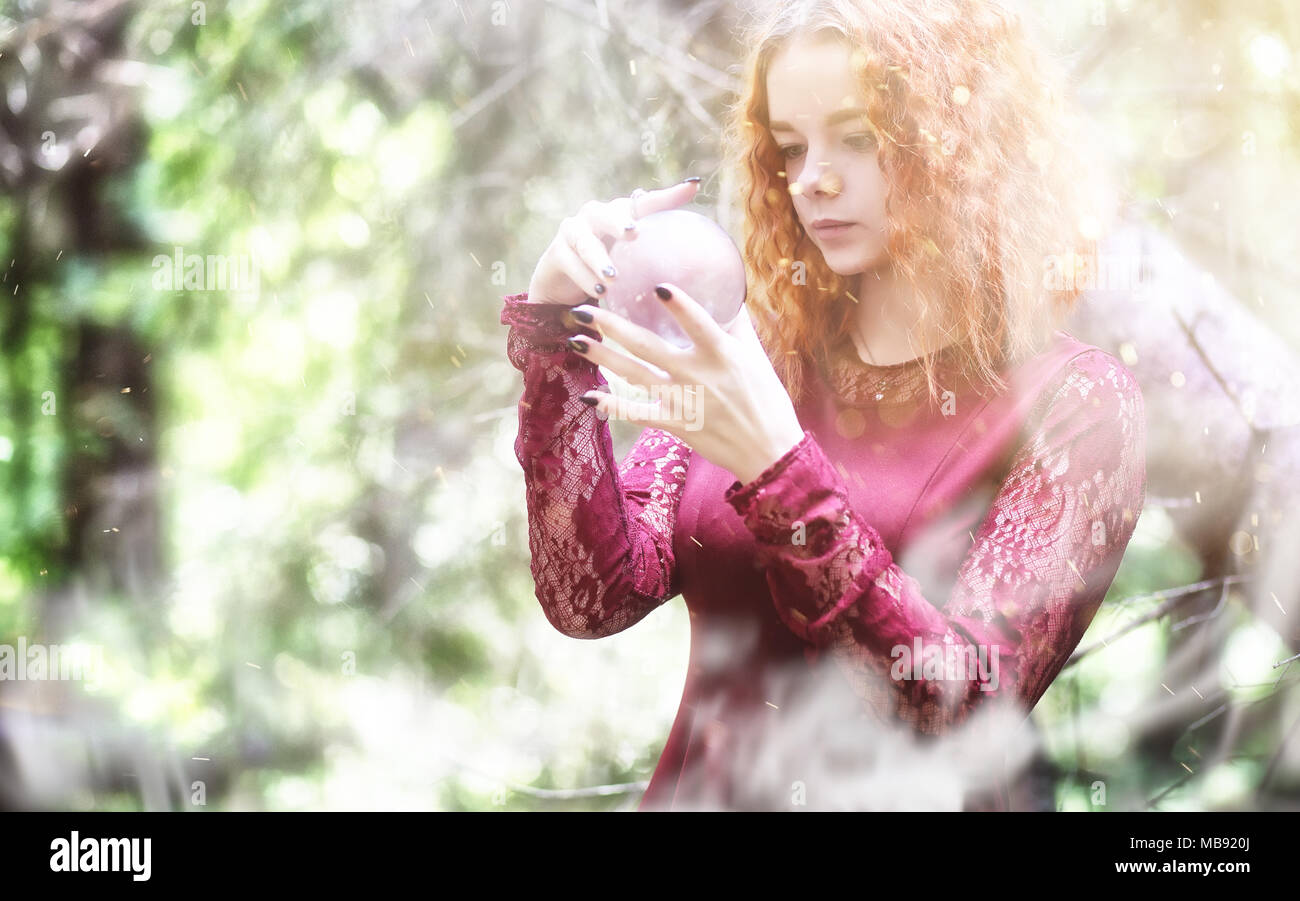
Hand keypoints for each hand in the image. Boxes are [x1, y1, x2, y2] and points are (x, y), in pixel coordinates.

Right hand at [526, 179, 701, 308]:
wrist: (564, 288)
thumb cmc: (607, 270)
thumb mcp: (634, 265)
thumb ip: (659, 254)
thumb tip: (702, 250)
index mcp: (619, 215)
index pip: (645, 203)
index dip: (669, 195)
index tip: (693, 187)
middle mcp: (594, 216)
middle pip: (606, 212)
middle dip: (619, 220)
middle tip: (633, 233)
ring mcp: (571, 232)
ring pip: (585, 241)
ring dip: (599, 259)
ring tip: (613, 278)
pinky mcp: (555, 253)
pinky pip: (569, 262)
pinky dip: (584, 277)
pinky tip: (597, 290)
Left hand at [566, 283, 805, 485]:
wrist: (768, 452)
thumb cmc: (766, 401)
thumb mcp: (757, 358)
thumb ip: (738, 326)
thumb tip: (729, 294)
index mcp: (722, 355)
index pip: (699, 324)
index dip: (680, 306)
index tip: (658, 286)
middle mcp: (697, 375)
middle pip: (647, 347)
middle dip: (611, 327)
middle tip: (581, 311)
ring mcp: (682, 401)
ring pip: (634, 374)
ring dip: (602, 358)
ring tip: (575, 341)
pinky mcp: (675, 424)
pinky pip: (638, 413)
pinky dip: (613, 405)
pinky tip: (589, 395)